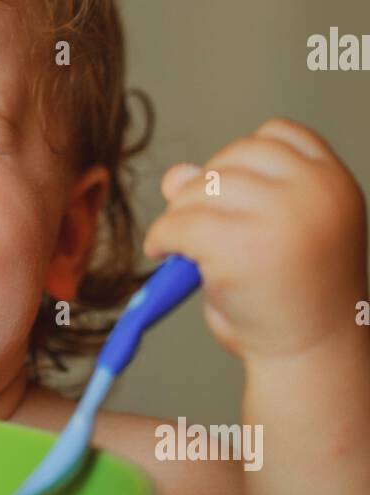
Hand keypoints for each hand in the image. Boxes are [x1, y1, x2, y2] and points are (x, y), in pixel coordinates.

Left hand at [143, 118, 367, 363]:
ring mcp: (280, 216)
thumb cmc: (291, 301)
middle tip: (195, 228)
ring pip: (200, 187)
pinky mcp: (240, 246)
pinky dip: (162, 238)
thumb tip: (177, 174)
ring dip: (181, 215)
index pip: (279, 134)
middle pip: (234, 156)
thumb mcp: (269, 235)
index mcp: (334, 184)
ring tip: (183, 246)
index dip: (245, 159)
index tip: (229, 193)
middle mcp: (314, 192)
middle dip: (206, 189)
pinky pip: (178, 224)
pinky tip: (164, 255)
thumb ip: (229, 197)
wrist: (311, 361)